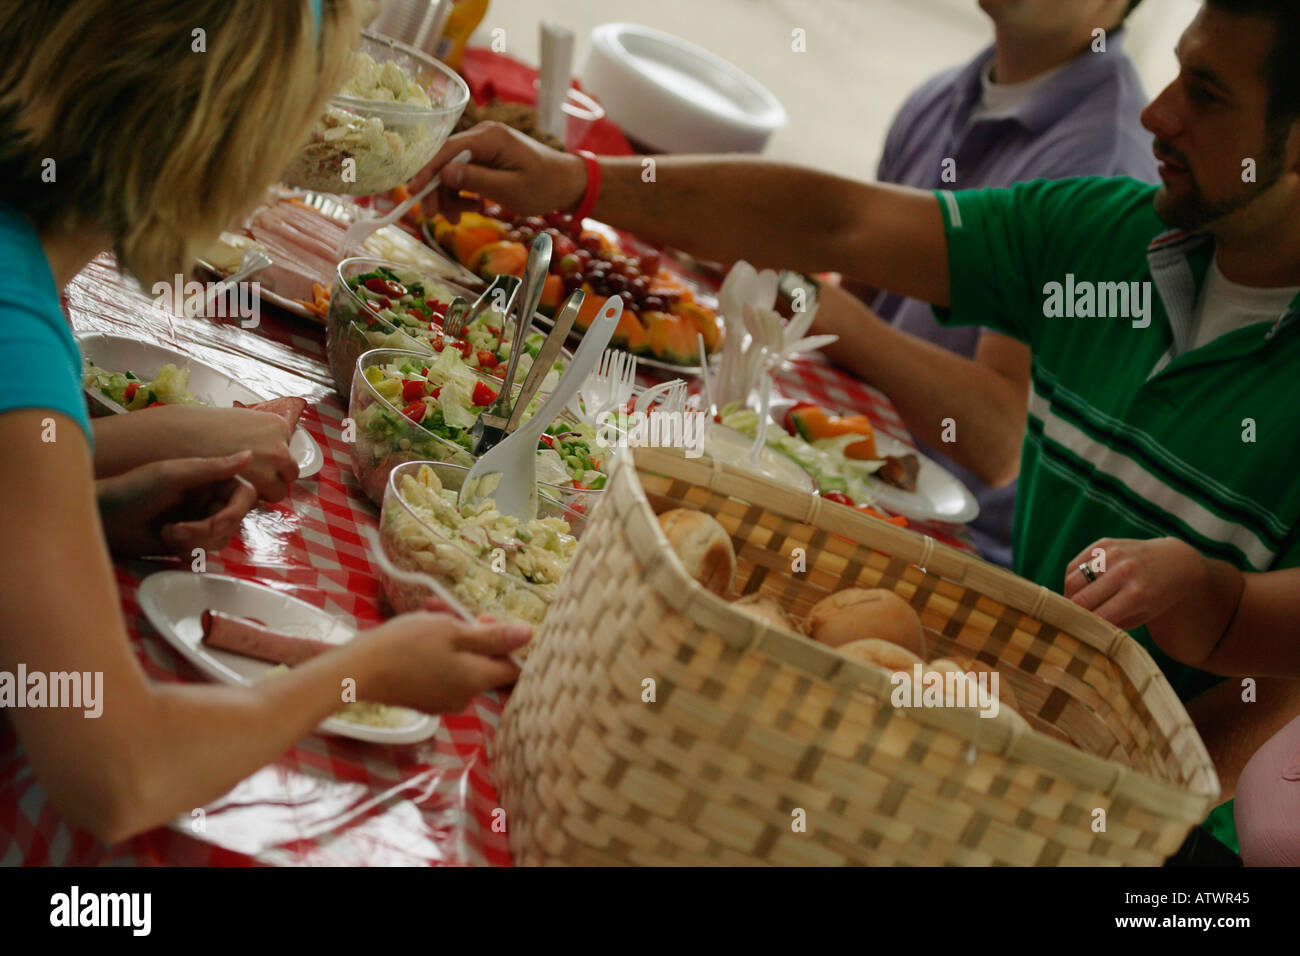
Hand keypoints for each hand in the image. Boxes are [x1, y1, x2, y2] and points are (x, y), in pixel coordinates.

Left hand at [96, 451, 258, 557]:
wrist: (102, 517)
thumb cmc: (134, 489)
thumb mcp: (174, 475)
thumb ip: (212, 468)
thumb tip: (251, 454)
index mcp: (210, 479)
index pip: (244, 495)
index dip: (235, 512)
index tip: (216, 522)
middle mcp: (209, 500)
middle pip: (234, 522)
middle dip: (206, 530)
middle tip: (177, 531)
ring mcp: (199, 521)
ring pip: (221, 540)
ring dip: (195, 541)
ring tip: (168, 533)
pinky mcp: (188, 542)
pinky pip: (204, 553)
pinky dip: (187, 551)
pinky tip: (166, 541)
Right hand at [125, 405, 298, 499]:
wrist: (174, 437)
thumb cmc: (203, 428)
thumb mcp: (241, 421)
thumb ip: (260, 436)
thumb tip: (271, 453)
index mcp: (279, 425)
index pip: (287, 451)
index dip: (269, 460)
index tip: (252, 459)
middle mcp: (281, 446)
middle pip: (288, 472)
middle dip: (271, 476)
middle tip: (246, 475)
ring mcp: (272, 468)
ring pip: (278, 491)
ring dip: (261, 491)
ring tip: (234, 485)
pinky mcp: (260, 486)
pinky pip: (260, 502)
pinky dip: (247, 501)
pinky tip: (228, 490)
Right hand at [358, 611, 529, 713]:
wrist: (357, 671)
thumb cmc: (406, 645)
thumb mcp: (453, 630)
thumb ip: (493, 636)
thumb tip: (529, 635)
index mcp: (477, 681)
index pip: (513, 667)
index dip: (506, 641)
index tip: (485, 619)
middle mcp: (465, 697)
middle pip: (484, 661)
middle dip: (471, 630)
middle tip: (449, 609)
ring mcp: (443, 701)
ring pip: (460, 661)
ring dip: (450, 634)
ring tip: (429, 611)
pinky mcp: (424, 698)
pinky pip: (441, 670)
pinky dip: (435, 650)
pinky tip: (417, 629)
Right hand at [411, 122, 587, 222]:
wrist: (566, 183)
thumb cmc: (544, 186)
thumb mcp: (510, 189)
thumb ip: (477, 180)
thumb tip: (445, 174)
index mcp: (489, 138)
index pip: (447, 150)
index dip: (427, 171)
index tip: (413, 192)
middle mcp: (483, 136)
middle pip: (446, 160)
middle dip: (437, 190)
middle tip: (435, 217)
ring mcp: (484, 146)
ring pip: (452, 170)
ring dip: (450, 196)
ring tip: (457, 219)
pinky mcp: (486, 158)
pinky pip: (464, 174)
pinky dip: (462, 194)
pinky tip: (471, 209)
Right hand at [1063, 537, 1207, 630]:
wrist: (1176, 562)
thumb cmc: (1158, 595)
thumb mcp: (1143, 615)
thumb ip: (1114, 623)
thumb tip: (1082, 628)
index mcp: (1137, 595)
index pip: (1097, 615)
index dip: (1084, 626)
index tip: (1077, 633)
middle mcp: (1124, 571)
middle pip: (1081, 598)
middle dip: (1073, 612)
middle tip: (1071, 619)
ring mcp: (1112, 554)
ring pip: (1072, 580)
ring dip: (1069, 595)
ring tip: (1074, 604)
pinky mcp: (1103, 544)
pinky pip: (1074, 565)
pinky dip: (1071, 579)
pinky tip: (1079, 587)